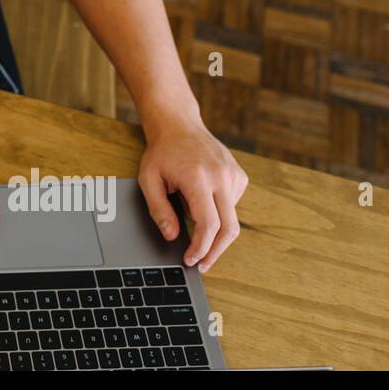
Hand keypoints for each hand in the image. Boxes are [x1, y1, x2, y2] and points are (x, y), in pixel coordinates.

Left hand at [138, 117, 247, 272]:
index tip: (192, 261)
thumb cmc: (161, 152)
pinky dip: (218, 211)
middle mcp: (222, 177)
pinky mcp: (240, 176)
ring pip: (231, 218)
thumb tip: (172, 236)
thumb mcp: (148, 179)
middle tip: (202, 265)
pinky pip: (232, 205)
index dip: (201, 248)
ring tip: (190, 213)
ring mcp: (234, 176)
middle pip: (229, 228)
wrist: (179, 124)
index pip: (208, 224)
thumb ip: (159, 209)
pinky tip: (201, 196)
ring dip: (213, 227)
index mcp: (199, 179)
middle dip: (216, 252)